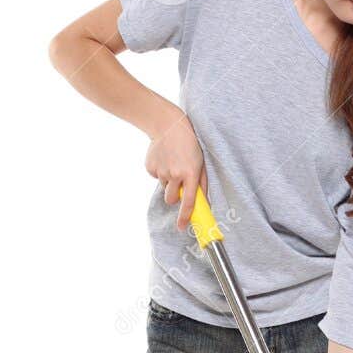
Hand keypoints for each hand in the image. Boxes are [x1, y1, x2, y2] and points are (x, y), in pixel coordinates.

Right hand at [144, 112, 208, 231]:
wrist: (168, 125)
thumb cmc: (189, 145)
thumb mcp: (201, 162)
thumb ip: (201, 183)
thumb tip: (202, 202)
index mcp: (190, 173)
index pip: (189, 201)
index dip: (185, 216)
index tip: (182, 227)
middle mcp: (175, 174)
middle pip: (171, 199)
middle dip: (174, 196)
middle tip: (178, 182)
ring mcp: (161, 171)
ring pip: (164, 187)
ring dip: (168, 181)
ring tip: (172, 163)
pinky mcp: (150, 167)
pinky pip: (156, 177)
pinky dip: (160, 171)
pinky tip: (164, 158)